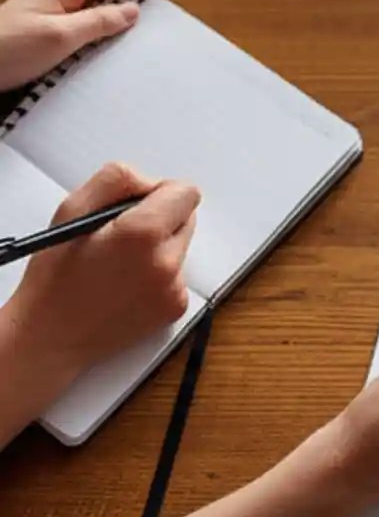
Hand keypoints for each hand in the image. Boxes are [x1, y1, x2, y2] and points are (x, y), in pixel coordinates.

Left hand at [0, 0, 180, 90]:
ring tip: (149, 22)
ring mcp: (50, 14)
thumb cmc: (7, 50)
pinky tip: (116, 42)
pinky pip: (85, 23)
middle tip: (167, 0)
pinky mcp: (47, 33)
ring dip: (124, 8)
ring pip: (96, 3)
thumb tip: (131, 11)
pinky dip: (107, 27)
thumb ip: (98, 22)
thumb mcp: (60, 36)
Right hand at [4, 163, 198, 382]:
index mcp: (143, 233)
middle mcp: (167, 263)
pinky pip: (178, 275)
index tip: (139, 203)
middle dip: (160, 219)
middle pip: (187, 219)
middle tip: (120, 236)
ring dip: (159, 248)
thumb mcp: (73, 210)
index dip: (161, 193)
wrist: (52, 335)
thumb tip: (151, 182)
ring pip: (181, 248)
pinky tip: (127, 285)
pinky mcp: (176, 308)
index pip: (186, 193)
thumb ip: (118, 181)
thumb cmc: (55, 276)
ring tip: (119, 264)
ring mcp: (175, 288)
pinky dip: (159, 275)